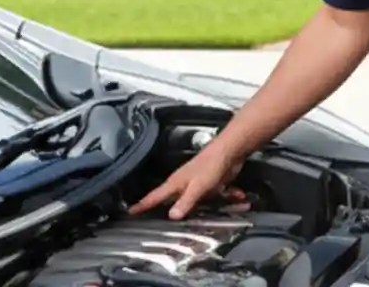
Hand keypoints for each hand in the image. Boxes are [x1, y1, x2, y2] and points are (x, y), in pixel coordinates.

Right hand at [127, 143, 243, 219]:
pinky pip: (216, 196)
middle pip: (172, 200)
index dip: (143, 204)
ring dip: (210, 206)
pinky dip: (228, 196)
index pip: (155, 196)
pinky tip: (238, 196)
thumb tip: (172, 215)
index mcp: (176, 183)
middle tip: (157, 218)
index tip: (131, 211)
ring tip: (216, 207)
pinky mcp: (211, 184)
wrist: (230, 150)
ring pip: (197, 200)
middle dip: (169, 210)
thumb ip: (186, 202)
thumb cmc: (211, 164)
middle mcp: (184, 183)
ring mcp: (197, 183)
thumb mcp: (198, 187)